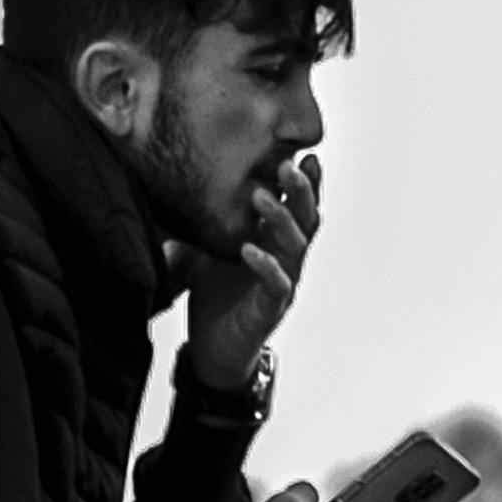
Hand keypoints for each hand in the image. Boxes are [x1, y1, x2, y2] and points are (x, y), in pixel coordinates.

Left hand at [174, 151, 317, 391]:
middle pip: (306, 219)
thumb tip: (194, 180)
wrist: (213, 348)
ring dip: (279, 220)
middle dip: (301, 191)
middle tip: (287, 165)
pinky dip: (265, 265)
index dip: (307, 182)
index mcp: (277, 242)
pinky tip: (251, 249)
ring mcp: (283, 283)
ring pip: (294, 246)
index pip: (299, 206)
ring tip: (262, 197)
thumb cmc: (216, 295)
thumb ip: (219, 219)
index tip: (305, 152)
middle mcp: (287, 259)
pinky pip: (275, 283)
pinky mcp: (270, 308)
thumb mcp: (214, 247)